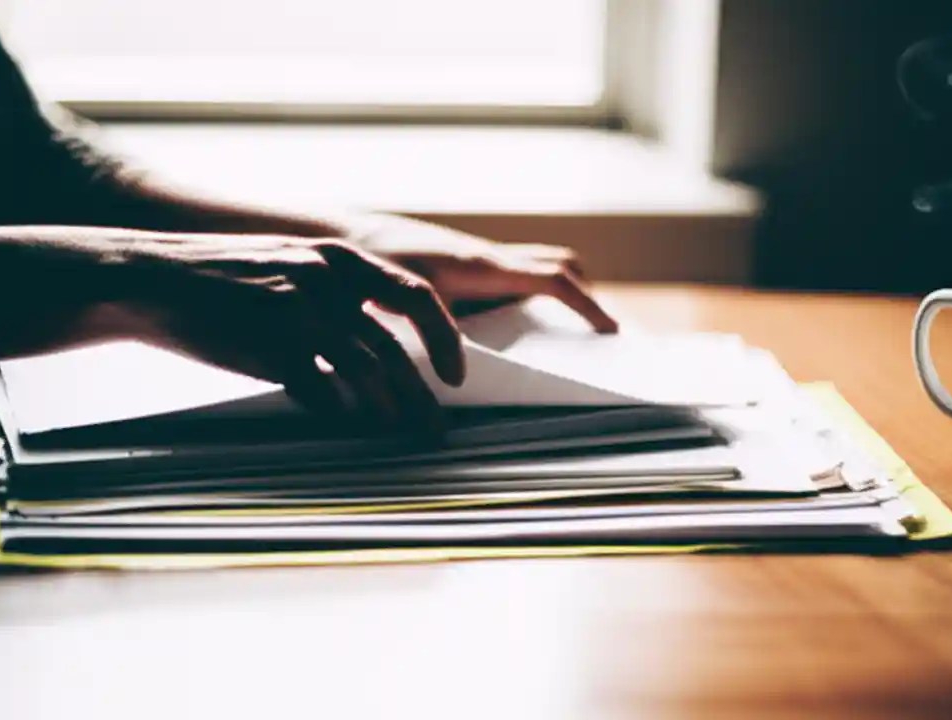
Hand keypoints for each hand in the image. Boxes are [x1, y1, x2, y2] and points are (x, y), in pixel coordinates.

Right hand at [100, 236, 464, 426]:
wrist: (152, 279)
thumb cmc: (222, 281)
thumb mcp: (290, 266)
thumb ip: (334, 295)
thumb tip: (378, 348)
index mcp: (338, 258)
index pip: (416, 295)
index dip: (445, 338)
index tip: (455, 375)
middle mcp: (326, 279)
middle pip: (395, 346)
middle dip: (422, 394)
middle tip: (435, 429)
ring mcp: (299, 310)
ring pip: (366, 371)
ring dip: (386, 411)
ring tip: (395, 436)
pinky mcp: (270, 343)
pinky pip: (321, 391)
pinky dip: (338, 414)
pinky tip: (342, 428)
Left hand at [355, 216, 618, 332]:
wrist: (340, 236)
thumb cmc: (369, 263)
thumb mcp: (405, 300)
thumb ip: (437, 332)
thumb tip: (459, 375)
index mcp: (484, 264)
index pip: (555, 280)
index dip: (588, 307)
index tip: (611, 334)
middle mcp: (487, 258)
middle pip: (557, 266)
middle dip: (582, 297)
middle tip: (594, 337)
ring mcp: (476, 263)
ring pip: (535, 271)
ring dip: (554, 297)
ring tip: (559, 341)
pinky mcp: (461, 271)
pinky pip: (508, 282)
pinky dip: (522, 303)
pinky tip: (504, 336)